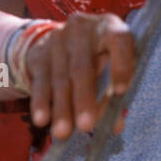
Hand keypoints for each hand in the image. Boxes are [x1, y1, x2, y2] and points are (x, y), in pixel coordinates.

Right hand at [24, 12, 134, 139]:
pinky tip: (42, 119)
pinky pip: (40, 81)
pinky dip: (41, 102)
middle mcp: (83, 29)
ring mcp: (58, 39)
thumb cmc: (97, 60)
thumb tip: (115, 125)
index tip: (121, 91)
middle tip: (87, 125)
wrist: (60, 44)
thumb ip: (114, 95)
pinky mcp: (39, 53)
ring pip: (60, 78)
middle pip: (82, 67)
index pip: (119, 40)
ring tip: (63, 133)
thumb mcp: (111, 69)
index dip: (121, 65)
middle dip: (84, 99)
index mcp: (110, 28)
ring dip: (62, 108)